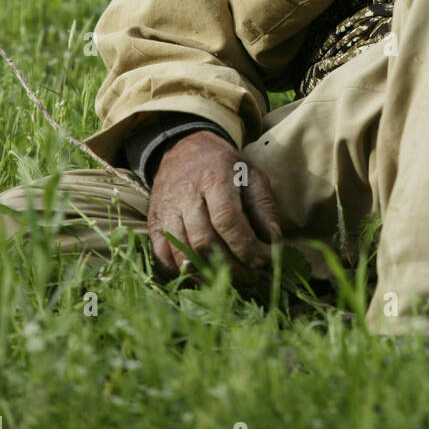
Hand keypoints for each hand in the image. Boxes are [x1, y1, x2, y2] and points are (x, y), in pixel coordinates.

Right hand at [147, 129, 281, 291]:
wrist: (184, 149)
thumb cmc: (224, 166)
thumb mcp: (251, 175)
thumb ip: (264, 207)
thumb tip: (274, 242)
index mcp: (214, 178)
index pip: (227, 220)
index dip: (245, 246)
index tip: (261, 262)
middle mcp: (186, 195)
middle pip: (205, 241)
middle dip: (231, 266)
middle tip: (250, 277)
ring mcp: (166, 210)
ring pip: (183, 253)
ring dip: (208, 274)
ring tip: (230, 280)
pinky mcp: (154, 223)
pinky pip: (162, 256)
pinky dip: (182, 273)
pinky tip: (203, 275)